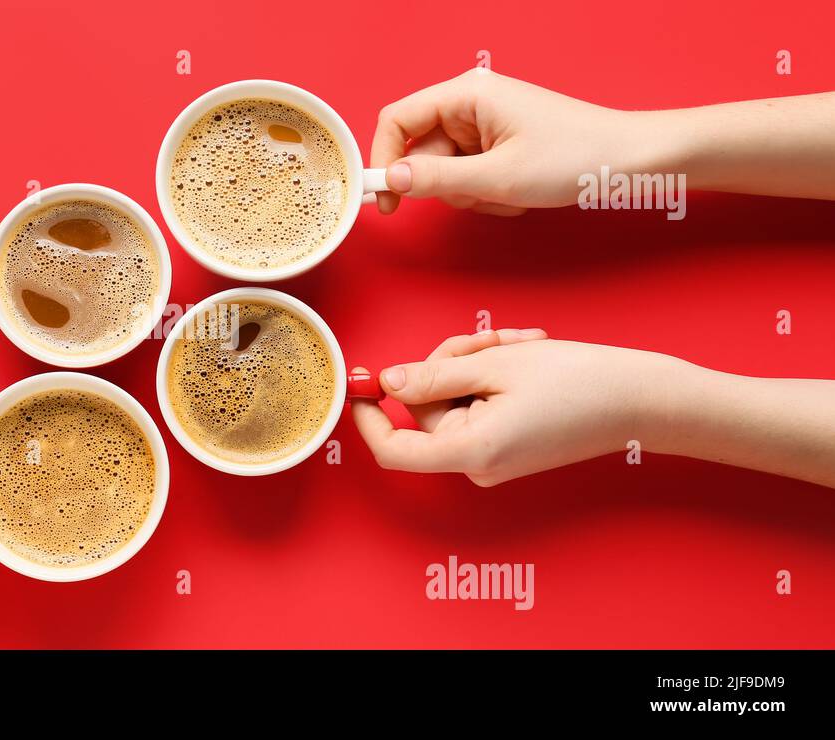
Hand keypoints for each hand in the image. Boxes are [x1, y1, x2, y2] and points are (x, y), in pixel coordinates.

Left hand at [350, 330, 687, 485]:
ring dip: (476, 363)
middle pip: (427, 411)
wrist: (642, 399)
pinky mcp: (508, 448)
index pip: (393, 449)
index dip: (368, 417)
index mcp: (471, 452)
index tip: (361, 383)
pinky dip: (492, 378)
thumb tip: (388, 384)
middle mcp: (478, 466)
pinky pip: (478, 408)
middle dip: (448, 363)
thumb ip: (433, 377)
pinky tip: (522, 356)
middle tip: (487, 337)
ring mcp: (494, 460)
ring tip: (516, 343)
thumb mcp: (495, 365)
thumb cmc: (579, 380)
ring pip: (454, 401)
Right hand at [371, 70, 652, 215]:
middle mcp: (471, 104)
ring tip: (510, 192)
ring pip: (446, 170)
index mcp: (467, 94)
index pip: (397, 120)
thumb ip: (436, 180)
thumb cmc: (575, 158)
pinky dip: (488, 192)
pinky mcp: (499, 144)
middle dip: (446, 185)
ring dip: (471, 193)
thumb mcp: (498, 177)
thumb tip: (390, 182)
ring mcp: (486, 125)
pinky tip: (518, 192)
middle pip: (422, 150)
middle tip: (480, 195)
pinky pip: (470, 175)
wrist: (631, 162)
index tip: (385, 198)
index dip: (384, 159)